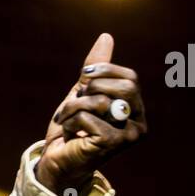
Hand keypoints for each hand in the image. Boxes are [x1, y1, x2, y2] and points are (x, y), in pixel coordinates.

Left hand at [35, 32, 146, 195]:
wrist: (56, 159)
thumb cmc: (72, 128)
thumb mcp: (83, 92)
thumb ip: (95, 69)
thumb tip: (106, 36)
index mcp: (136, 110)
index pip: (130, 78)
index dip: (105, 71)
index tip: (84, 78)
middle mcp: (138, 124)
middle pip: (124, 87)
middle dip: (92, 88)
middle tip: (75, 101)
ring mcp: (127, 136)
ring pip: (101, 101)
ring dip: (73, 106)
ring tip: (66, 119)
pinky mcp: (111, 144)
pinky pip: (88, 117)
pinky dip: (70, 121)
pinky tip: (68, 134)